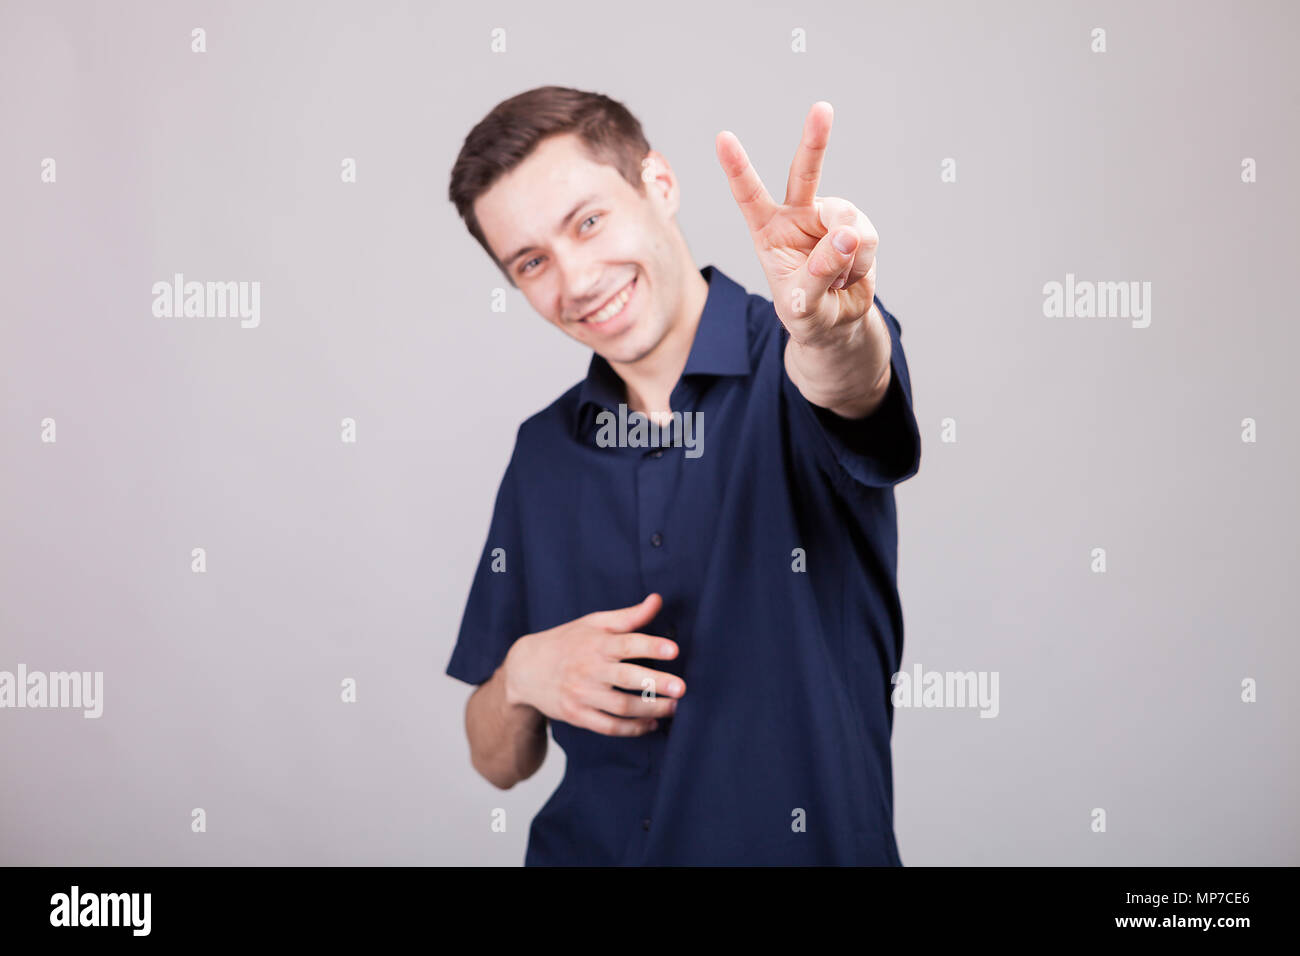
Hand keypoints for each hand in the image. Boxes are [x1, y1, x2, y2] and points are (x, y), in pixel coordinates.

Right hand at [502, 593, 684, 736]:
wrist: (525, 670)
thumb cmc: (566, 642)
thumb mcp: (593, 623)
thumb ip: (628, 616)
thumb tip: (657, 600)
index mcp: (595, 644)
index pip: (627, 643)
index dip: (651, 645)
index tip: (674, 649)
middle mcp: (589, 669)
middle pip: (626, 678)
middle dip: (655, 684)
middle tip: (681, 688)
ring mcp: (582, 695)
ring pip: (620, 707)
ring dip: (650, 709)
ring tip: (674, 707)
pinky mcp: (577, 716)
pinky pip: (608, 727)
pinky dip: (632, 729)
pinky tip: (651, 723)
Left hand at [715, 101, 883, 351]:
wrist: (837, 322)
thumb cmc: (807, 312)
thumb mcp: (804, 304)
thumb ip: (820, 272)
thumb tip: (847, 235)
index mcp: (767, 230)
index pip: (749, 196)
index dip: (737, 168)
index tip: (723, 138)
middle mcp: (796, 215)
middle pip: (804, 173)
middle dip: (815, 141)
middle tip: (822, 110)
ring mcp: (827, 218)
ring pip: (846, 218)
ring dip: (848, 253)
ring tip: (838, 278)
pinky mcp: (855, 226)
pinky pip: (866, 237)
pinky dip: (861, 262)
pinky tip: (850, 274)